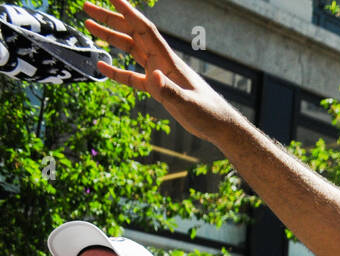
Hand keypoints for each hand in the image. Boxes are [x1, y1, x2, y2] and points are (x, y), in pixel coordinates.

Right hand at [85, 1, 246, 141]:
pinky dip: (116, 71)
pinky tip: (101, 66)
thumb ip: (170, 91)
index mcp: (168, 61)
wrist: (220, 126)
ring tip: (88, 24)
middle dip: (110, 18)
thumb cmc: (209, 113)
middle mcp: (162, 62)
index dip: (128, 11)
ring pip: (130, 49)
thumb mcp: (188, 104)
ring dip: (110, 36)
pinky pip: (132, 76)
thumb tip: (152, 75)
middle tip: (86, 5)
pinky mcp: (158, 89)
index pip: (145, 30)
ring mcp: (159, 74)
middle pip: (132, 33)